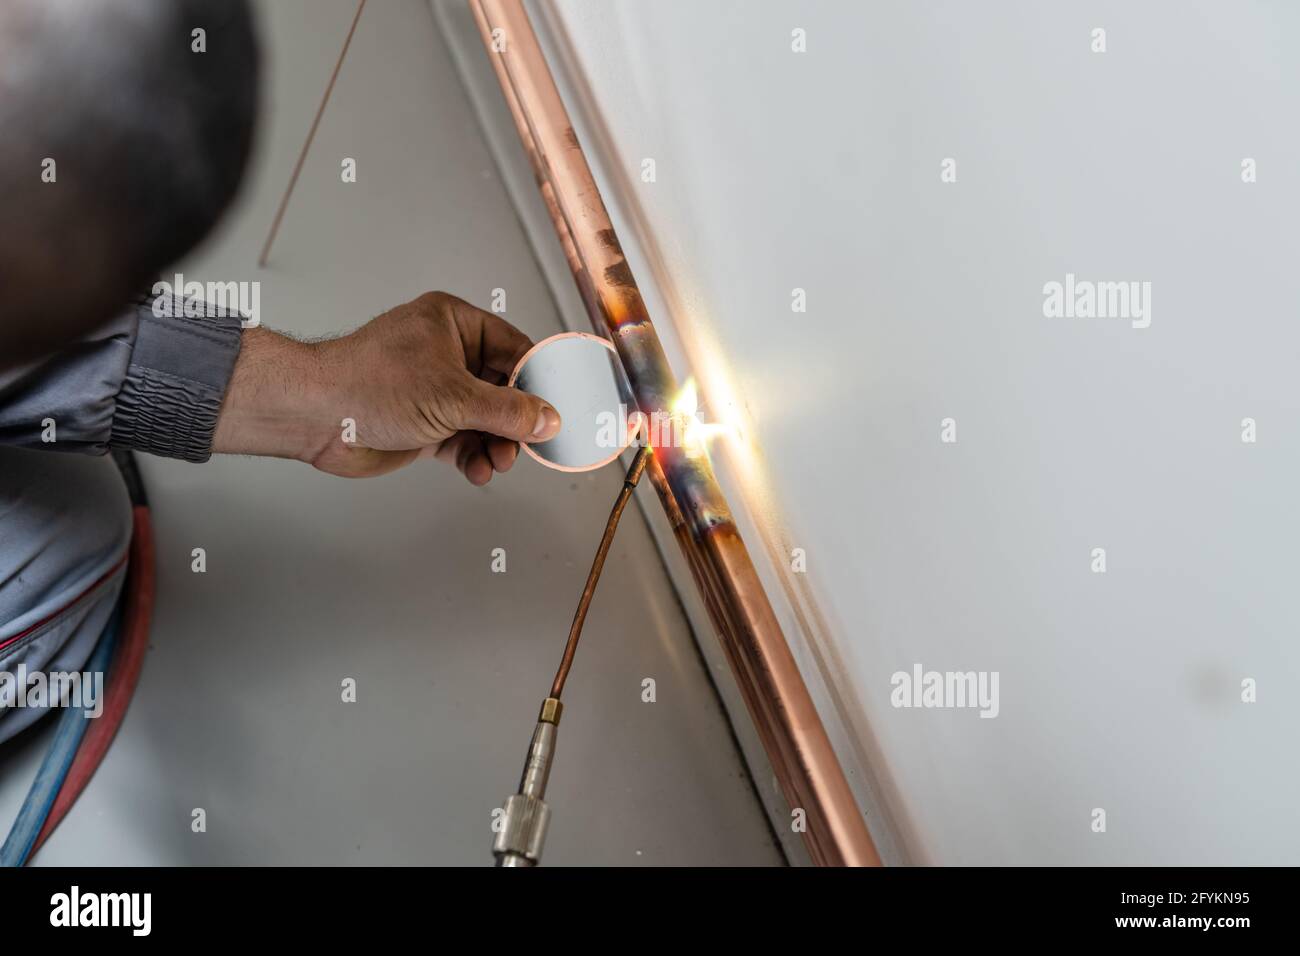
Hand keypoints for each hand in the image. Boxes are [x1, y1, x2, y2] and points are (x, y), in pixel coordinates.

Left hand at [212, 292, 560, 482]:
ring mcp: (435, 389)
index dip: (539, 380)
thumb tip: (547, 418)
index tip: (560, 406)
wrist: (315, 416)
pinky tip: (477, 470)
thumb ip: (508, 411)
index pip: (514, 349)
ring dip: (496, 444)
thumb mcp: (453, 396)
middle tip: (529, 444)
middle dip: (516, 422)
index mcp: (454, 324)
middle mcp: (447, 353)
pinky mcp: (424, 422)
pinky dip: (473, 456)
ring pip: (485, 420)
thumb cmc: (367, 384)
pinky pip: (463, 439)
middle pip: (503, 389)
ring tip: (498, 461)